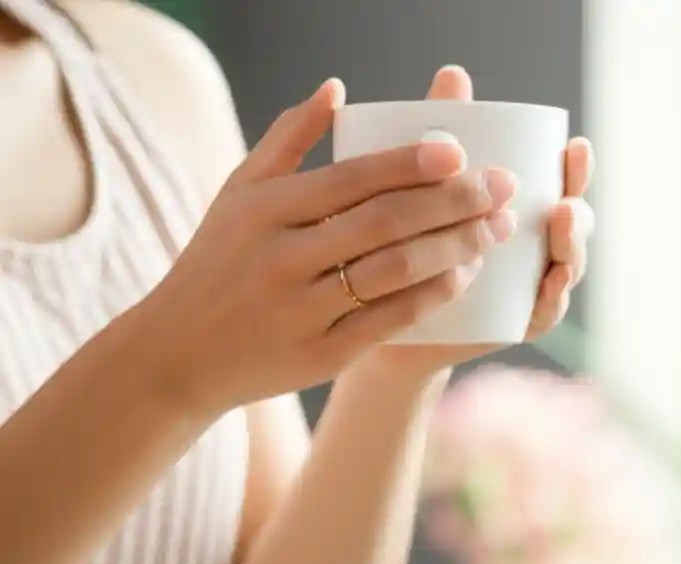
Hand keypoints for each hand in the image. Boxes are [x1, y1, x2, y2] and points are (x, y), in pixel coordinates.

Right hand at [132, 78, 515, 414]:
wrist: (177, 354)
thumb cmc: (217, 261)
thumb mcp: (238, 194)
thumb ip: (288, 138)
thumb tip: (338, 88)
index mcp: (265, 209)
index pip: (352, 177)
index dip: (410, 162)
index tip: (461, 150)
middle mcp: (281, 257)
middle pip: (384, 222)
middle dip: (452, 202)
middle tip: (501, 187)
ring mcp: (301, 309)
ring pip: (394, 271)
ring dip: (454, 248)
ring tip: (495, 229)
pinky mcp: (320, 354)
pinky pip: (389, 320)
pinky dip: (432, 296)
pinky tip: (466, 276)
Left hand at [359, 66, 595, 377]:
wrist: (378, 312)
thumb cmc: (404, 238)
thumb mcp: (422, 184)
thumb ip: (442, 134)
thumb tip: (454, 75)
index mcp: (522, 209)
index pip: (560, 183)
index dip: (575, 168)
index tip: (574, 147)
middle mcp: (536, 246)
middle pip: (574, 223)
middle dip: (579, 205)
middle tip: (566, 197)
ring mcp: (530, 286)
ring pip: (566, 265)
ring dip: (573, 245)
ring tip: (562, 223)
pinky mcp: (516, 322)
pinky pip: (544, 311)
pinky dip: (553, 294)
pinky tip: (552, 278)